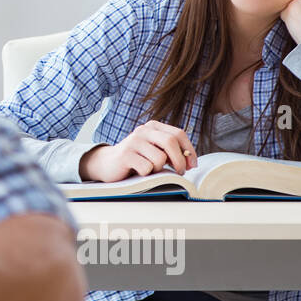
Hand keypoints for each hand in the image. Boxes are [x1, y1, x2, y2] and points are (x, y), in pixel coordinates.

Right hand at [79, 120, 197, 181]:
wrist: (108, 163)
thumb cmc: (137, 159)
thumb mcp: (155, 150)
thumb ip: (171, 151)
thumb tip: (190, 160)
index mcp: (153, 126)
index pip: (178, 134)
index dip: (189, 150)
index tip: (192, 165)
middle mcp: (143, 130)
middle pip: (171, 142)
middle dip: (180, 160)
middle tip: (181, 172)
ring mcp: (133, 141)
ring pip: (160, 158)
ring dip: (159, 169)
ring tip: (150, 169)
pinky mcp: (125, 155)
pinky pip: (147, 168)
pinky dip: (146, 174)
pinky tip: (138, 171)